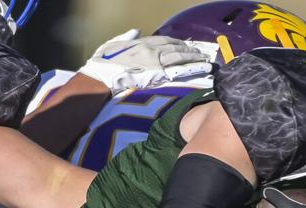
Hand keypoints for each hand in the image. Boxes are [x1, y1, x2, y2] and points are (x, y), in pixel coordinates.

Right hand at [80, 30, 211, 95]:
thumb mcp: (111, 44)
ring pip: (180, 58)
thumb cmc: (101, 64)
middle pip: (176, 48)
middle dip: (190, 51)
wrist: (99, 79)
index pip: (165, 40)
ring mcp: (155, 63)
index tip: (185, 45)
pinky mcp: (157, 76)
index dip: (177, 43)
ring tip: (206, 61)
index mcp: (141, 42)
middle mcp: (150, 50)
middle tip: (201, 52)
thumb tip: (135, 29)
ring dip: (195, 59)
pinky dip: (192, 69)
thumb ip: (126, 36)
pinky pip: (179, 71)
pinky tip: (203, 69)